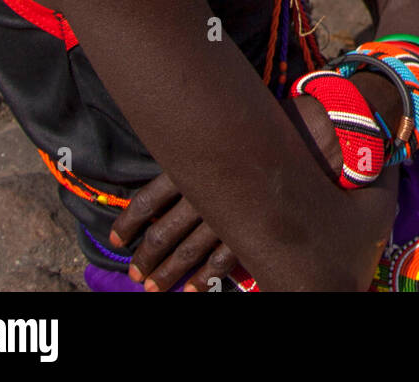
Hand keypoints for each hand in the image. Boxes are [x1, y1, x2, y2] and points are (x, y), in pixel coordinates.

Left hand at [107, 94, 344, 291]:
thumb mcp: (218, 134)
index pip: (149, 199)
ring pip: (189, 249)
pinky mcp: (249, 228)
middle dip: (147, 256)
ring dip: (169, 272)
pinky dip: (205, 277)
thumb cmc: (257, 129)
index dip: (129, 222)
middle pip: (164, 231)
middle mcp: (203, 191)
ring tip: (153, 288)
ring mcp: (226, 213)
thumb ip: (195, 153)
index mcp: (190, 166)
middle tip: (134, 275)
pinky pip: (222, 259)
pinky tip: (192, 289)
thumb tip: (168, 165)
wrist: (303, 135)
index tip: (115, 241)